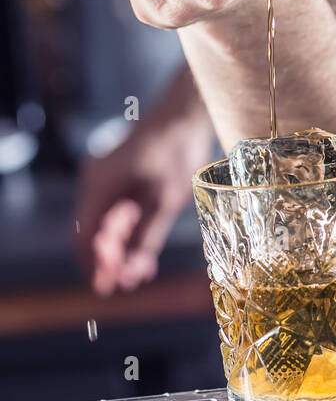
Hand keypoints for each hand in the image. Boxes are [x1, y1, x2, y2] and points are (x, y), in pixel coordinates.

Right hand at [72, 92, 214, 294]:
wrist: (185, 112)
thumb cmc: (177, 151)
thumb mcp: (165, 202)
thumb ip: (146, 239)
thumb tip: (133, 273)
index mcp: (99, 186)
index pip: (85, 237)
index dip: (94, 266)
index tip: (107, 287)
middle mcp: (94, 179)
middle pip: (91, 230)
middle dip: (108, 258)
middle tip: (128, 281)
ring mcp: (104, 174)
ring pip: (103, 220)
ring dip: (118, 245)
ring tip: (139, 267)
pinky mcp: (117, 171)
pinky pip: (113, 205)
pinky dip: (125, 226)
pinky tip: (141, 243)